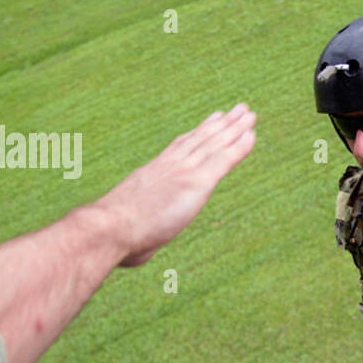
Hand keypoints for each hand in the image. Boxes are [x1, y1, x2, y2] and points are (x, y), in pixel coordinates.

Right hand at [95, 104, 256, 266]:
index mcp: (152, 173)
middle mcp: (169, 166)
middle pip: (201, 139)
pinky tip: (252, 135)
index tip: (210, 120)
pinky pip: (223, 159)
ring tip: (249, 113)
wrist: (110, 228)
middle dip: (221, 124)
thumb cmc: (113, 236)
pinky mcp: (196, 182)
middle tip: (238, 109)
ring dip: (235, 127)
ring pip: (214, 143)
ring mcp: (183, 171)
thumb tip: (139, 253)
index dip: (198, 133)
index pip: (179, 148)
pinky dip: (239, 146)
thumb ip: (141, 236)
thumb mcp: (130, 229)